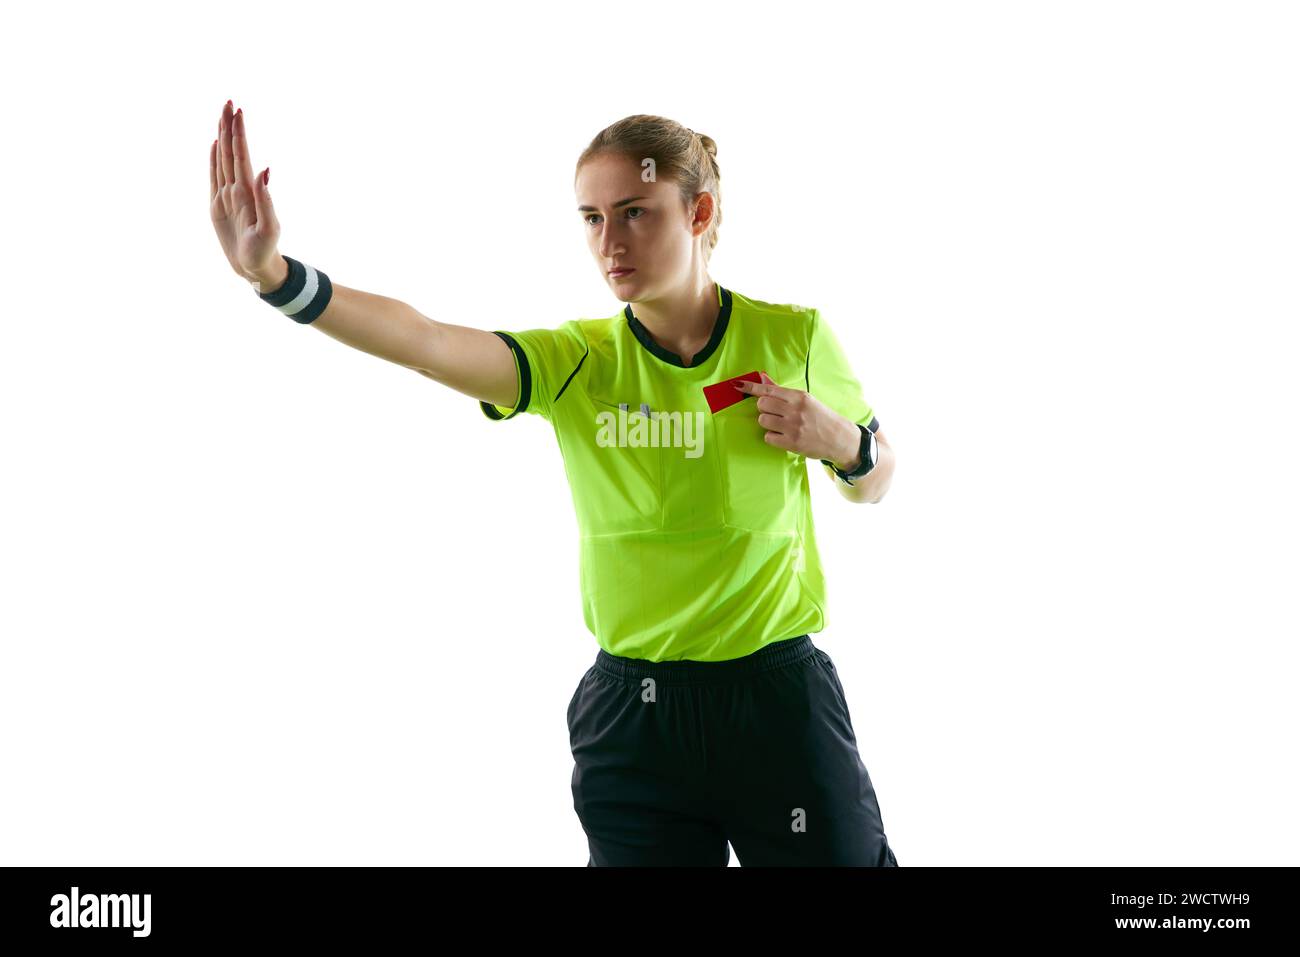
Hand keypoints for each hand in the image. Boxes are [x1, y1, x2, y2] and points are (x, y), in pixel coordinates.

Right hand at [209, 100, 282, 285]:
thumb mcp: (268, 228)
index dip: (239, 134)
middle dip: (230, 127)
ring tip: (222, 115)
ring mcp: (227, 195)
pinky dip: (214, 160)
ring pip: (223, 159)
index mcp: (248, 192)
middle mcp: (238, 189)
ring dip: (223, 137)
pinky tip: (215, 145)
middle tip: (229, 102)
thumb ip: (266, 200)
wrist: (255, 267)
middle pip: (232, 151)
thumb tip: (264, 170)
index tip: (238, 111)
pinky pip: (214, 177)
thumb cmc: (264, 250)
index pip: (242, 156)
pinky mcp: (217, 205)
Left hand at [734, 372, 860, 467]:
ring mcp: (793, 426)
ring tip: (780, 426)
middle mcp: (796, 409)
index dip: (751, 387)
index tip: (738, 385)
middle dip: (764, 409)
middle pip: (762, 404)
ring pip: (763, 420)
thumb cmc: (821, 417)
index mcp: (799, 396)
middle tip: (775, 414)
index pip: (769, 389)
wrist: (839, 438)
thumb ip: (782, 392)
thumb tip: (763, 378)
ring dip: (768, 424)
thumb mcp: (805, 400)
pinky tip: (783, 437)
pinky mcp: (792, 443)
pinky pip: (768, 437)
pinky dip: (772, 438)